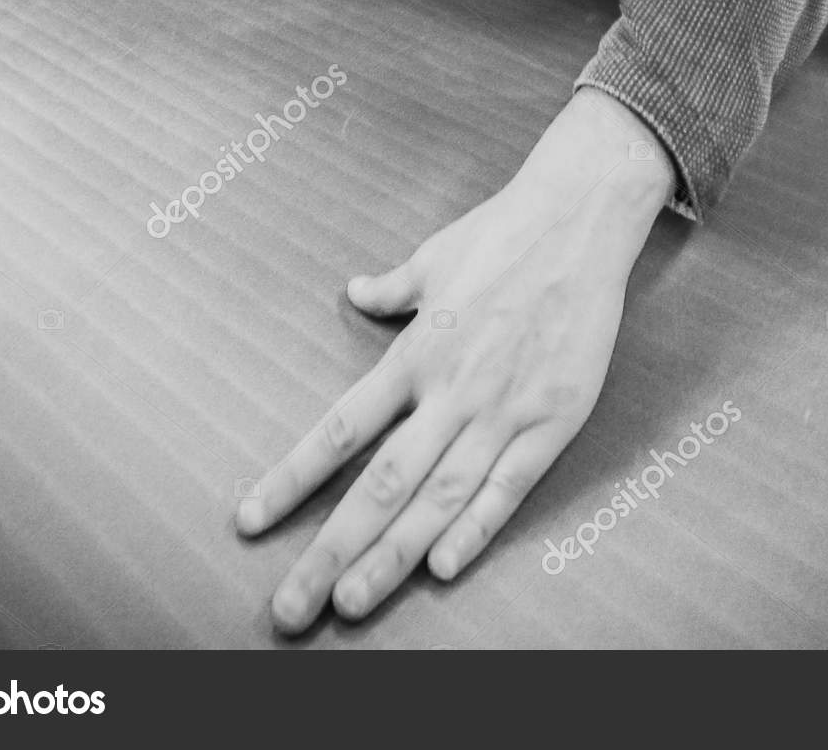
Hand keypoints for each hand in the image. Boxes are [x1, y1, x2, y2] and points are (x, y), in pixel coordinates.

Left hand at [237, 90, 670, 634]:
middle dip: (330, 552)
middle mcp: (450, 390)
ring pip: (438, 499)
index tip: (249, 523)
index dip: (291, 481)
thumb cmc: (502, 232)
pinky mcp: (553, 419)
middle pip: (380, 485)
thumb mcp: (433, 256)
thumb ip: (393, 289)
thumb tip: (356, 290)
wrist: (578, 218)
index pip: (338, 430)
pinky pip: (509, 486)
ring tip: (351, 605)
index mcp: (414, 353)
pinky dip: (476, 529)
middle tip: (290, 610)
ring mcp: (502, 410)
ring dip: (391, 557)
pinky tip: (442, 568)